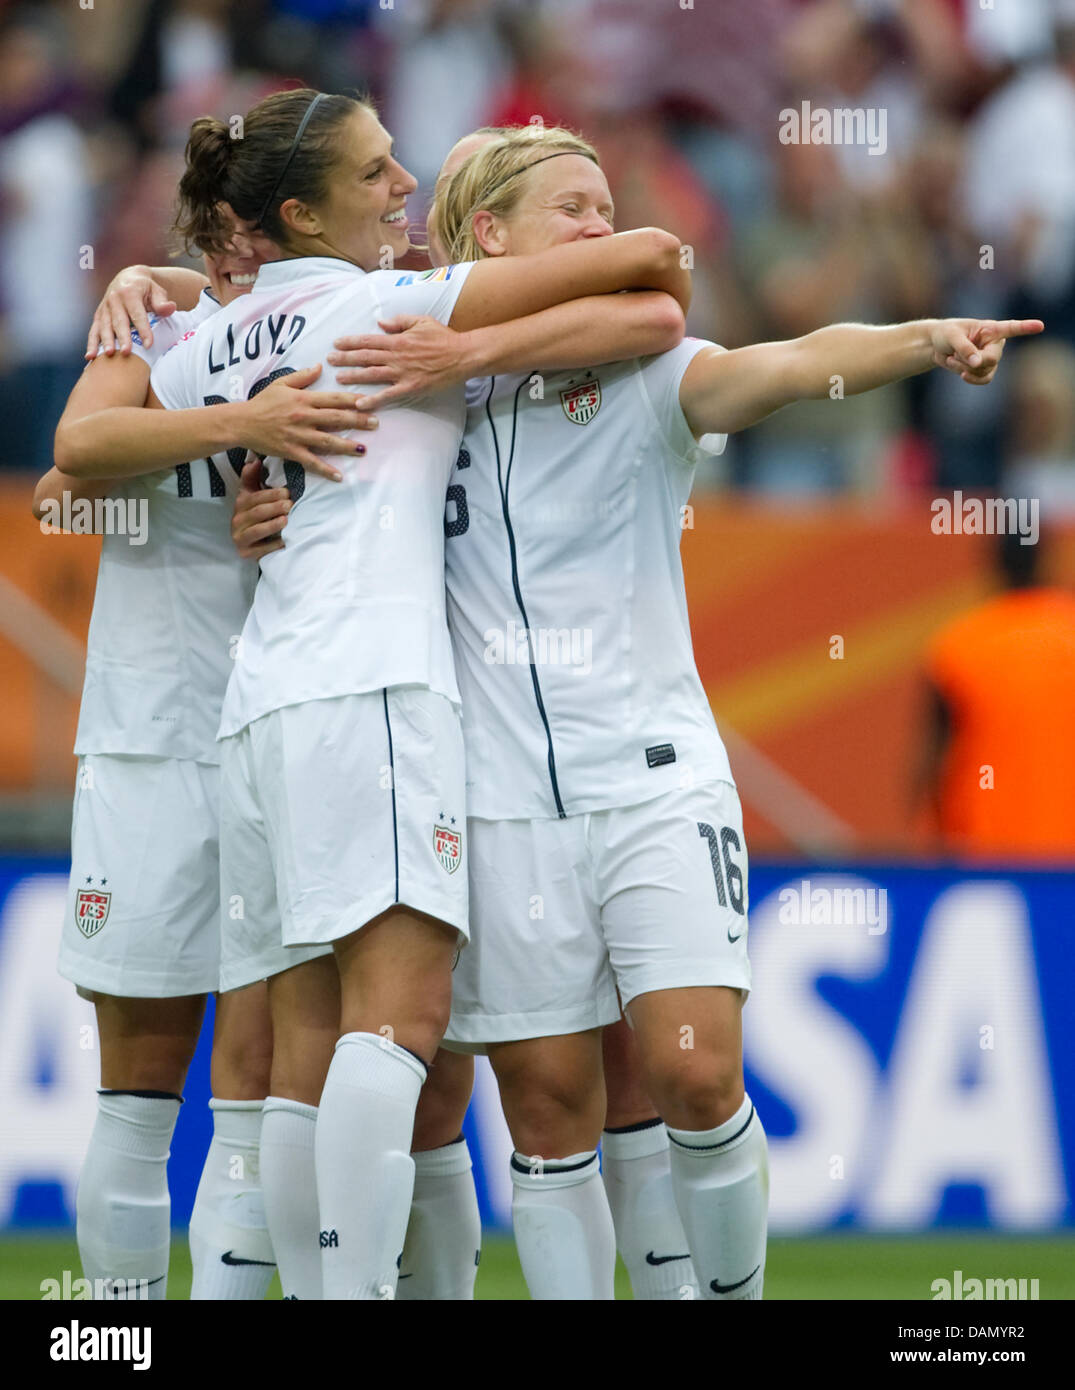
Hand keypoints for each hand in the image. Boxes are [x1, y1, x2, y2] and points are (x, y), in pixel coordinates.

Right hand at [86, 267, 177, 359]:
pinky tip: (90, 356)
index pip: (137, 314)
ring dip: (106, 341)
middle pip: (119, 321)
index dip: (143, 329)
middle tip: (127, 352)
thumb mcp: (156, 291)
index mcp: (129, 292)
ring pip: (104, 326)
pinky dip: (91, 343)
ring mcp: (104, 307)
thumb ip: (162, 302)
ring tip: (109, 354)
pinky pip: (94, 329)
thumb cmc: (146, 289)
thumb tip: (171, 307)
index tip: (149, 345)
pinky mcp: (98, 315)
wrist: (128, 278)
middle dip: (122, 337)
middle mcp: (114, 298)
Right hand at [232, 457, 289, 557]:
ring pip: (256, 530)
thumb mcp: (252, 495)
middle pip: (257, 513)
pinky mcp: (246, 553)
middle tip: (290, 505)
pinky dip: (273, 545)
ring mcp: (240, 538)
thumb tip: (254, 459)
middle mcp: (237, 521)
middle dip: (275, 508)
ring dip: (273, 524)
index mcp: (240, 504)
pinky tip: (284, 541)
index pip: (254, 497)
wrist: (251, 543)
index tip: (287, 492)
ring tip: (286, 519)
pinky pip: (260, 549)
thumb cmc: (255, 515)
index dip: (271, 494)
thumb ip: (252, 478)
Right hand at [237, 364, 378, 480]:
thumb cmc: (262, 402)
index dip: (354, 400)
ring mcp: (298, 435)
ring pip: (328, 441)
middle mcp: (304, 416)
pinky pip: (312, 462)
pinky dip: (326, 470)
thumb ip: (303, 376)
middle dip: (358, 421)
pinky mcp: (291, 451)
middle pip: (336, 418)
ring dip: (347, 446)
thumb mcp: (281, 384)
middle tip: (376, 423)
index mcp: (304, 399)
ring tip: (364, 450)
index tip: (370, 401)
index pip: (334, 398)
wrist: (242, 422)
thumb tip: (320, 366)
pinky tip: (339, 476)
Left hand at [327, 315, 473, 408]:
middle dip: (345, 358)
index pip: (368, 340)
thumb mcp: (421, 321)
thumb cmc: (443, 338)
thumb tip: (380, 322)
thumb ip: (399, 322)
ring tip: (338, 378)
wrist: (462, 355)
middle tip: (329, 360)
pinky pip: (388, 395)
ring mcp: (402, 372)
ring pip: (372, 374)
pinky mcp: (410, 387)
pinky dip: (373, 400)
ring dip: (353, 376)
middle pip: (365, 357)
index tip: (336, 343)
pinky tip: (360, 404)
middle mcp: (396, 356)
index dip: (350, 342)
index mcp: (397, 339)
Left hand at [930, 317, 1043, 384]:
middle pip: (992, 359)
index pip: (1011, 328)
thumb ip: (965, 348)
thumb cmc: (945, 334)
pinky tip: (960, 373)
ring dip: (965, 369)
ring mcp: (991, 358)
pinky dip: (969, 377)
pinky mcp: (984, 369)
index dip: (1025, 328)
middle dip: (971, 362)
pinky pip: (982, 379)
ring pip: (985, 371)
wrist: (936, 346)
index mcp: (991, 329)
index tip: (1040, 326)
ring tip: (952, 358)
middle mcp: (995, 343)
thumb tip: (978, 363)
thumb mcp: (951, 337)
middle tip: (954, 355)